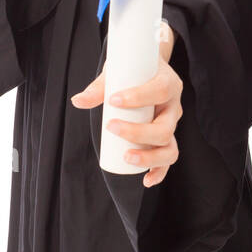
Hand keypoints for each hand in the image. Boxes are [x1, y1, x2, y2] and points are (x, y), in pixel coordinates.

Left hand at [71, 25, 181, 186]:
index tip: (113, 100)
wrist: (147, 72)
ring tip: (126, 157)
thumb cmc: (132, 71)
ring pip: (169, 147)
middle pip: (165, 126)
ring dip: (149, 156)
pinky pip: (167, 159)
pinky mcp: (165, 140)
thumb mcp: (117, 73)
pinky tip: (146, 180)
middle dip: (138, 132)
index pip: (160, 90)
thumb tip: (77, 101)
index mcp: (168, 83)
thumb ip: (98, 88)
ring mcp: (171, 125)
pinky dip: (159, 172)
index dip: (139, 97)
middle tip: (111, 126)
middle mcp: (174, 107)